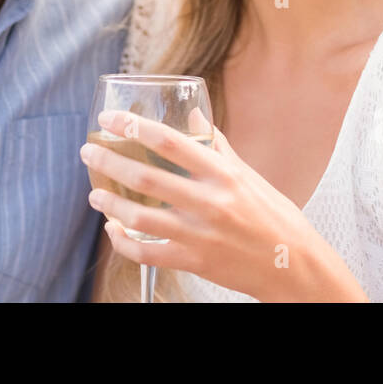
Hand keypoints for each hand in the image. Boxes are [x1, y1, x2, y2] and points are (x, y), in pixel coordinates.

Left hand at [79, 108, 368, 301]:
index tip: (110, 120)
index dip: (134, 127)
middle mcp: (210, 202)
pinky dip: (124, 242)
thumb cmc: (274, 216)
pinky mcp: (194, 262)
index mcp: (223, 174)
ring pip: (140, 218)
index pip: (169, 142)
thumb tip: (194, 117)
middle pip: (146, 178)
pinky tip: (113, 229)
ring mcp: (200, 235)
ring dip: (110, 203)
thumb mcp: (248, 174)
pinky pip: (148, 253)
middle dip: (109, 162)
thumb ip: (217, 147)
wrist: (294, 266)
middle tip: (89, 152)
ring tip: (94, 193)